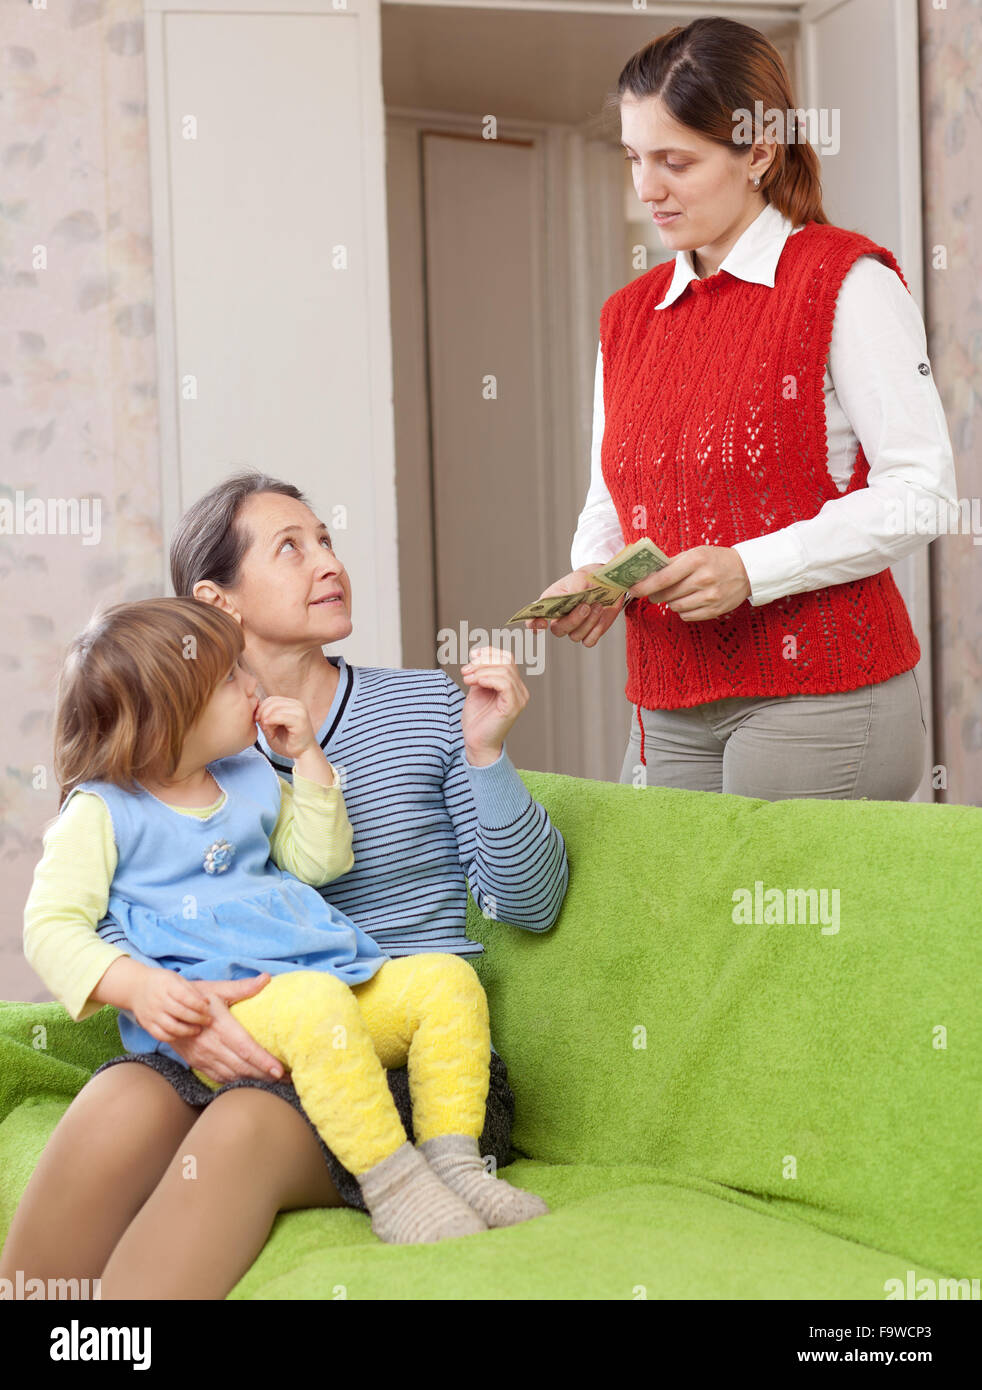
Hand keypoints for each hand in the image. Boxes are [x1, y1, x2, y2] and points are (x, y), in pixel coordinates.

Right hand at [129, 965, 212, 1043]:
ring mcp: (151, 1014)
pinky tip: (182, 1034)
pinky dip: (173, 1037)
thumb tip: (207, 1002)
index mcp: (167, 986)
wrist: (135, 987)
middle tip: (208, 1021)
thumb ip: (191, 990)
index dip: (200, 1005)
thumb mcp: (176, 978)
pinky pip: (160, 1035)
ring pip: (171, 1027)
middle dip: (198, 1019)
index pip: (186, 998)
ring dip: (187, 1031)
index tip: (208, 1009)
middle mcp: (158, 1000)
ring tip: (197, 1030)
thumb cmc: (161, 982)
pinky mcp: (146, 1024)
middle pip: (181, 1013)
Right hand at [168, 976, 287, 1082]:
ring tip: (275, 1083)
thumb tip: (266, 978)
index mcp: (218, 1025)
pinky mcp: (197, 1063)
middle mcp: (210, 1044)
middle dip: (265, 1076)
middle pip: (242, 1066)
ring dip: (253, 1081)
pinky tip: (251, 1082)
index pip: (244, 1047)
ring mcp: (202, 1057)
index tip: (279, 1070)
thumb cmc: (194, 996)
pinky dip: (236, 1082)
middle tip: (287, 1079)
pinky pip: (219, 1078)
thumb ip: (242, 987)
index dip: (262, 1061)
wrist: (163, 1009)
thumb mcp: (217, 988)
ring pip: (232, 1075)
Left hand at [256, 696, 316, 760]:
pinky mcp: (300, 720)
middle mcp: (298, 704)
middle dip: (263, 715)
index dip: (261, 709)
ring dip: (267, 721)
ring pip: (274, 709)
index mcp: (293, 703)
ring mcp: (300, 711)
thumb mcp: (276, 724)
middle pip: (272, 703)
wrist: (304, 752)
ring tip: (270, 733)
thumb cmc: (289, 739)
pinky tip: (272, 734)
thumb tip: (254, 707)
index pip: (271, 699)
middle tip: (263, 728)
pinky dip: (271, 724)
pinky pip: (279, 717)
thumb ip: (268, 714)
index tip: (259, 722)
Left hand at [459, 648, 528, 763]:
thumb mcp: (477, 689)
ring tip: (466, 678)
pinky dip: (488, 679)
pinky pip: (505, 684)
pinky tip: (474, 683)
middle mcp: (520, 691)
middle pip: (506, 662)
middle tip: (465, 670)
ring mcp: (519, 699)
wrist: (476, 743)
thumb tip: (477, 654)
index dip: (489, 653)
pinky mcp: (513, 707)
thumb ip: (481, 673)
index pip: (507, 658)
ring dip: (481, 671)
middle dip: (482, 662)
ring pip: (505, 671)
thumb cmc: (476, 719)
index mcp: (513, 685)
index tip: (471, 656)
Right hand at [524, 564, 628, 647]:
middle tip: (586, 606)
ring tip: (598, 605)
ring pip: (575, 636)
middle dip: (573, 620)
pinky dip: (596, 631)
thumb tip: (576, 599)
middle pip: (558, 630)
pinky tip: (601, 617)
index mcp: (551, 602)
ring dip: (588, 622)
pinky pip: (589, 641)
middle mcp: (560, 617)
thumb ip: (575, 589)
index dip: (533, 623)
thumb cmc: (589, 578)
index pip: (534, 616)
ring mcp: (575, 627)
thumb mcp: (581, 577)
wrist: (609, 583)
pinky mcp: (589, 632)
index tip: (543, 624)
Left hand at [626, 546, 750, 619]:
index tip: (632, 590)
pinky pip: (686, 616)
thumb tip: (645, 574)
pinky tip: (690, 601)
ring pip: (675, 607)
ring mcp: (710, 596)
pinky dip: (683, 610)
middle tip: (654, 592)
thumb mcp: (695, 553)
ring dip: (671, 602)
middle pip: (666, 594)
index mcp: (696, 560)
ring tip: (679, 593)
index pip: (663, 578)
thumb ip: (672, 563)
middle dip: (655, 594)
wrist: (747, 571)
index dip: (644, 586)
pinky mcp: (715, 610)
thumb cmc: (716, 560)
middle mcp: (703, 579)